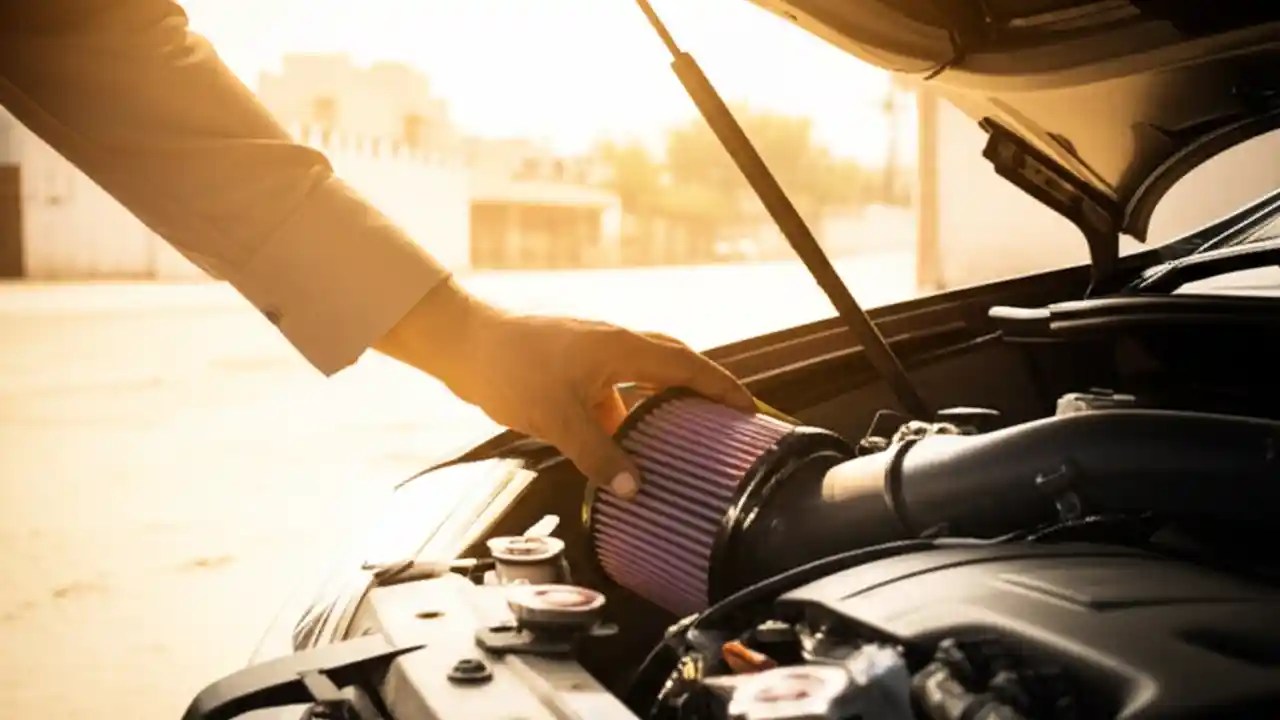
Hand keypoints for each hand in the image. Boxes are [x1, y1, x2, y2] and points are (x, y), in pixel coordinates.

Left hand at [375, 278, 754, 498]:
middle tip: (729, 423)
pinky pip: (614, 393)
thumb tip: (635, 489)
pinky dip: (626, 417)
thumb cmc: (510, 367)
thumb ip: (598, 454)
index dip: (722, 388)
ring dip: (662, 408)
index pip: (688, 365)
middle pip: (674, 365)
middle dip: (704, 393)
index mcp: (622, 347)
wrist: (462, 343)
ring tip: (682, 444)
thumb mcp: (558, 418)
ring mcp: (595, 355)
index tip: (751, 411)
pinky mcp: (575, 368)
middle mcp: (615, 345)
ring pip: (642, 381)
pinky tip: (622, 449)